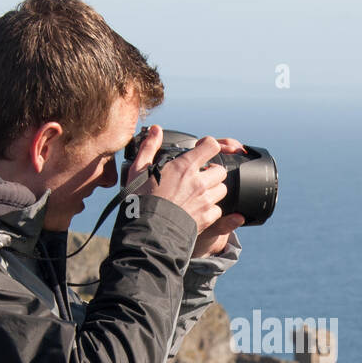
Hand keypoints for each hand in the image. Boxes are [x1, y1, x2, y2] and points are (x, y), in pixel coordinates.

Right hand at [128, 125, 246, 254]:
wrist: (147, 232)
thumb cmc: (140, 201)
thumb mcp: (138, 170)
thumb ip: (149, 147)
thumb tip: (156, 130)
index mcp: (184, 167)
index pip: (211, 146)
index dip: (209, 146)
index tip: (203, 150)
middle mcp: (199, 182)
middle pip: (220, 171)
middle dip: (212, 172)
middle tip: (200, 177)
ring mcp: (205, 201)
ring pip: (222, 190)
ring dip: (213, 191)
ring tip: (199, 195)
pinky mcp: (207, 218)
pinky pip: (218, 210)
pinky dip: (211, 210)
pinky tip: (198, 210)